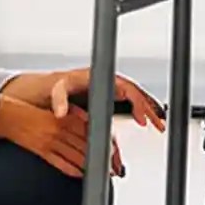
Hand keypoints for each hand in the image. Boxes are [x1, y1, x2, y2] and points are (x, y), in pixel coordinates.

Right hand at [0, 96, 124, 177]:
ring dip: (90, 166)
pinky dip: (72, 170)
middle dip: (101, 157)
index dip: (104, 142)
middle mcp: (60, 128)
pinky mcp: (41, 151)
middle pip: (86, 145)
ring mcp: (51, 141)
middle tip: (112, 166)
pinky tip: (80, 174)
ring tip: (101, 172)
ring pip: (76, 155)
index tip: (112, 150)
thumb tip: (89, 125)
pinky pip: (60, 163)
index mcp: (65, 117)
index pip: (90, 131)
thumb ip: (73, 117)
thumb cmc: (30, 113)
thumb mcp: (55, 110)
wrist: (8, 116)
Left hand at [1, 68, 165, 132]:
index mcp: (100, 78)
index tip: (143, 117)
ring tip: (158, 126)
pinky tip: (142, 124)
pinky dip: (135, 116)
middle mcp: (106, 84)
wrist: (44, 90)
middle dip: (149, 109)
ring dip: (147, 112)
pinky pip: (125, 108)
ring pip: (133, 101)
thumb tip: (62, 112)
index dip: (137, 102)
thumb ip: (59, 100)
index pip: (126, 89)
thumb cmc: (53, 87)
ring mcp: (107, 93)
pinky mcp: (103, 102)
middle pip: (135, 95)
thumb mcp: (55, 90)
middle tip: (159, 124)